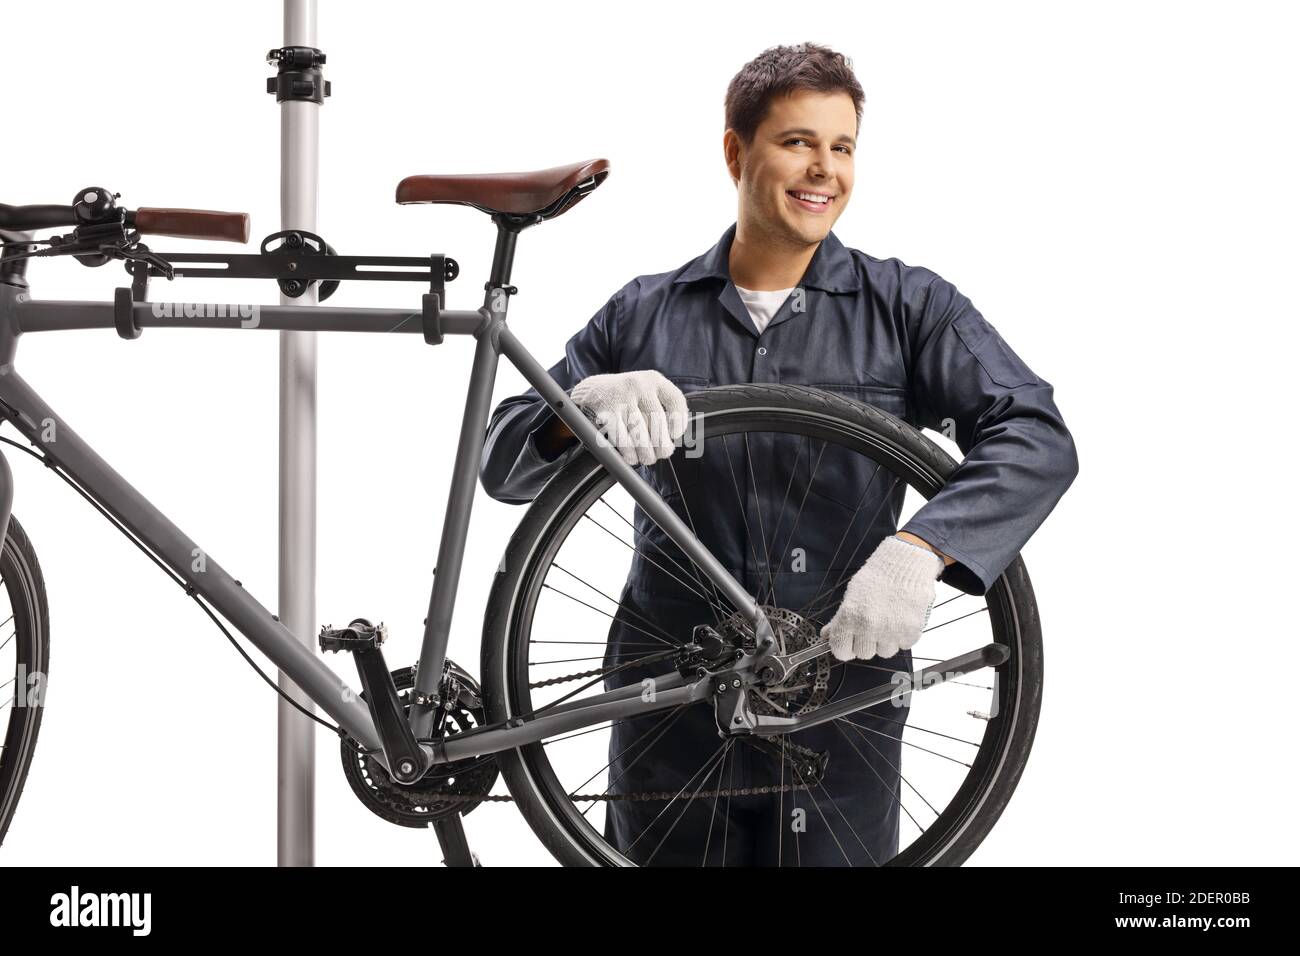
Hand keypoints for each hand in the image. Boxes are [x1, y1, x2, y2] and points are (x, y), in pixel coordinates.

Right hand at [569, 370, 689, 465]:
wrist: (594, 389)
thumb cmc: (627, 396)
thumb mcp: (646, 391)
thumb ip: (662, 408)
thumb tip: (670, 440)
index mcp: (653, 380)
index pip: (675, 400)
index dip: (679, 422)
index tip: (675, 435)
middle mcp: (639, 386)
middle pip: (657, 422)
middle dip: (662, 445)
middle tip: (661, 454)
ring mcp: (621, 399)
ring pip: (640, 434)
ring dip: (646, 453)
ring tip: (647, 458)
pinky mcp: (607, 413)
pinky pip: (622, 440)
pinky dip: (629, 453)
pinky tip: (632, 457)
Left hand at [822, 535, 944, 661]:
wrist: (905, 564)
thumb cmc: (877, 577)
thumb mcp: (851, 595)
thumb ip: (839, 619)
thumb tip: (826, 635)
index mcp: (849, 617)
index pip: (841, 651)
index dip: (844, 648)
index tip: (849, 643)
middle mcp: (869, 627)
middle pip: (864, 654)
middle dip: (866, 643)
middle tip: (872, 626)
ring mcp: (891, 631)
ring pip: (884, 652)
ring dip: (885, 641)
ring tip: (888, 621)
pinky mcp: (911, 632)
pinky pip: (903, 645)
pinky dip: (902, 636)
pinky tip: (900, 619)